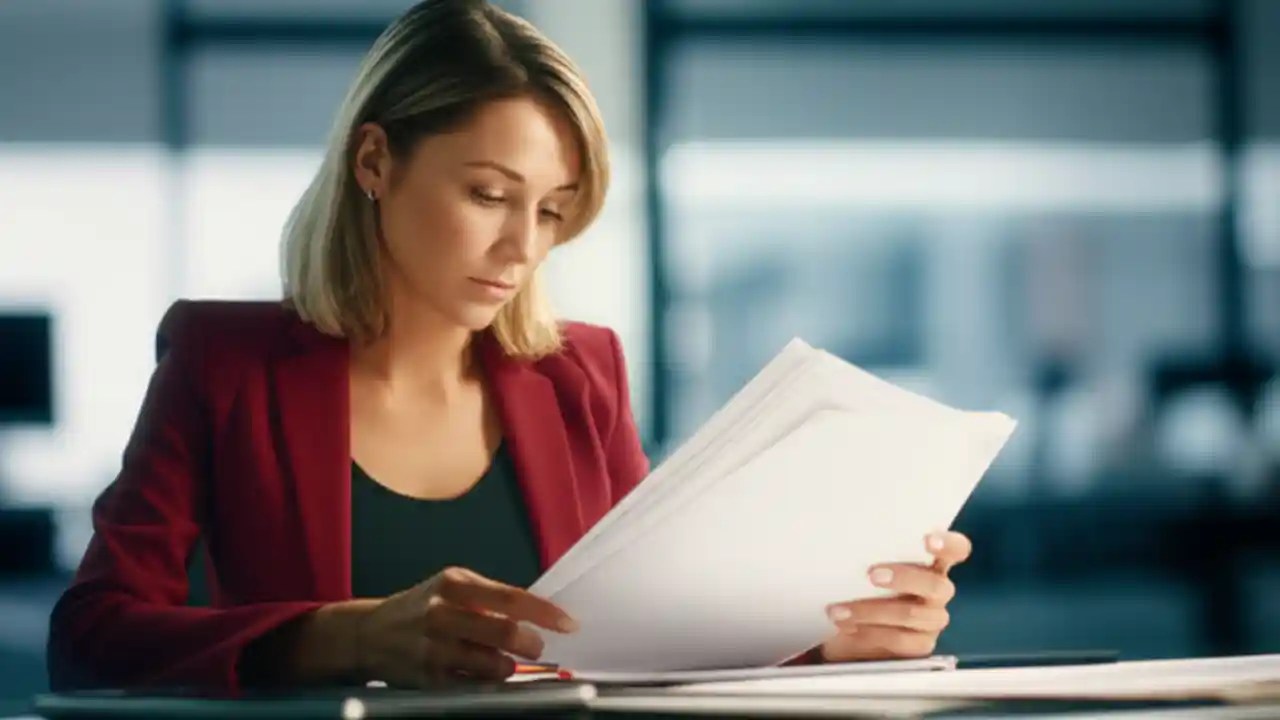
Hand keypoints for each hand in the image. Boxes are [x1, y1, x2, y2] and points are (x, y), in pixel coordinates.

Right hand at [353, 566, 576, 685]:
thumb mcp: (452, 586)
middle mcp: (442, 614)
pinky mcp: (428, 680)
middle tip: (536, 647)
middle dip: (530, 644)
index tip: (568, 624)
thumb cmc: (422, 606)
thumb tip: (538, 611)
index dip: (544, 613)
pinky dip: (488, 683)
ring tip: (502, 660)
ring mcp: (434, 650)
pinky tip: (484, 675)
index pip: (510, 598)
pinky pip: (475, 687)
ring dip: (508, 666)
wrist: (369, 633)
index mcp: (454, 584)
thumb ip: (490, 596)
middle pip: (503, 633)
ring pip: (492, 665)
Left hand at [818, 531, 971, 661]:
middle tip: (871, 574)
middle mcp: (938, 591)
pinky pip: (899, 640)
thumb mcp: (867, 569)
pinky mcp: (921, 646)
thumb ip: (872, 556)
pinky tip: (848, 627)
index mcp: (932, 564)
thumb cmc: (863, 589)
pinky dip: (869, 632)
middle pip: (935, 585)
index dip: (948, 544)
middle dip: (903, 578)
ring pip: (911, 614)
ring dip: (871, 611)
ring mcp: (932, 619)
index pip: (956, 550)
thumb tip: (847, 542)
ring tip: (840, 610)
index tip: (928, 540)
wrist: (852, 632)